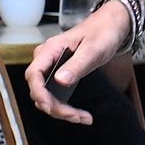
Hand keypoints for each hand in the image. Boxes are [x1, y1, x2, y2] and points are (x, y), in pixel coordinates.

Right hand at [25, 1, 126, 122]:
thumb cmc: (102, 32)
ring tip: (82, 117)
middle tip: (76, 117)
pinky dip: (65, 107)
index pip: (33, 74)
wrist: (110, 26)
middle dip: (55, 107)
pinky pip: (55, 94)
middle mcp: (46, 59)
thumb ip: (77, 65)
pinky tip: (79, 114)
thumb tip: (60, 80)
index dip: (39, 93)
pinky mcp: (59, 74)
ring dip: (61, 110)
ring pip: (46, 96)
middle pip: (39, 90)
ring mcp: (51, 67)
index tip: (50, 106)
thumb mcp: (93, 49)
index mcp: (50, 49)